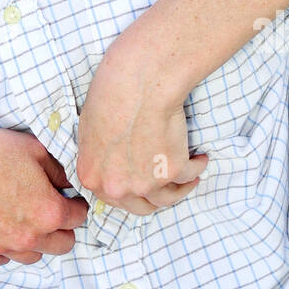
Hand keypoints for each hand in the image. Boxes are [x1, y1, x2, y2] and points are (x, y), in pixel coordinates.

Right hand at [0, 125, 88, 267]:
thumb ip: (57, 170)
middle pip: (62, 245)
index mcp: (48, 212)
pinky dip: (4, 250)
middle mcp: (29, 237)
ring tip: (28, 223)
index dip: (78, 205)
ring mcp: (2, 246)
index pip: (78, 218)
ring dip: (36, 242)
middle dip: (63, 228)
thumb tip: (65, 183)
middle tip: (54, 212)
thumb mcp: (34, 149)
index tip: (72, 199)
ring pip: (32, 257)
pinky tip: (2, 233)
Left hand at [76, 22, 206, 213]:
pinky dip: (197, 167)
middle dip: (154, 195)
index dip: (130, 191)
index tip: (142, 184)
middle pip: (141, 207)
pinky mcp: (173, 171)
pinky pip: (190, 175)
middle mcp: (118, 188)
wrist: (139, 82)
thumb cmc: (111, 94)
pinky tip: (200, 158)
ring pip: (169, 198)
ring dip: (181, 189)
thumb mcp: (89, 129)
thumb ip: (99, 157)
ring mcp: (146, 183)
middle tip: (166, 185)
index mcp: (93, 178)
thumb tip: (110, 166)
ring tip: (189, 175)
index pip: (112, 200)